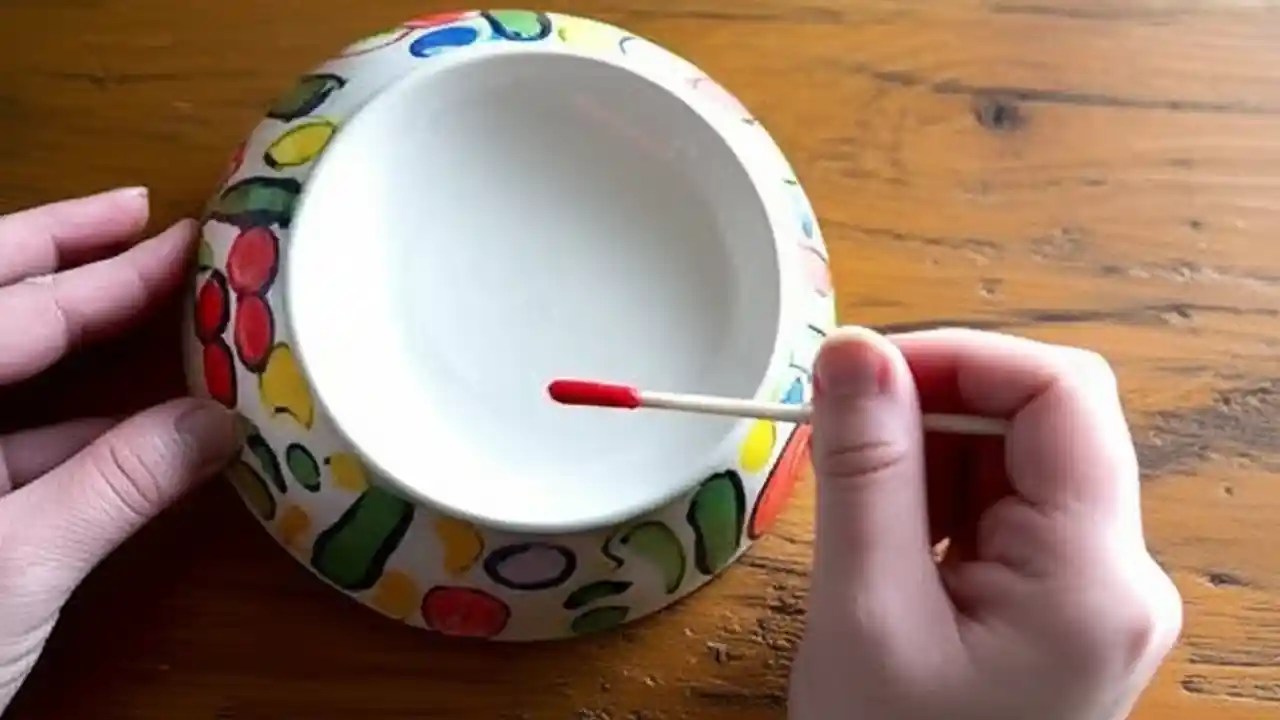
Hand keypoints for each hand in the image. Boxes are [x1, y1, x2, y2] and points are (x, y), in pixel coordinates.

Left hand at [0, 188, 240, 711]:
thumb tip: (217, 424)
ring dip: (75, 339)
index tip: (171, 234)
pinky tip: (142, 426)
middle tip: (141, 217)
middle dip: (61, 256)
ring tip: (150, 298)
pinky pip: (8, 445)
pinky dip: (74, 429)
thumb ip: (115, 487)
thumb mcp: (16, 569)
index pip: (5, 315)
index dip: (90, 268)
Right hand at [790, 328, 1180, 719]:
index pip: (1060, 394)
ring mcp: (1096, 592)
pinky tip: (885, 537)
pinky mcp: (1063, 605)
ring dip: (928, 452)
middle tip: (838, 431)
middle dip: (934, 406)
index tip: (861, 372)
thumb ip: (864, 472)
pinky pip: (1006, 511)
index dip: (960, 358)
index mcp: (1093, 577)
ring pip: (1019, 461)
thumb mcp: (863, 611)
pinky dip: (937, 498)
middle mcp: (1119, 575)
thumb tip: (852, 348)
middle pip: (1043, 422)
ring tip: (852, 498)